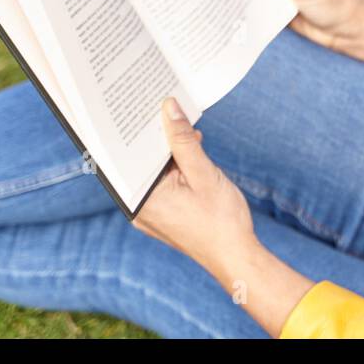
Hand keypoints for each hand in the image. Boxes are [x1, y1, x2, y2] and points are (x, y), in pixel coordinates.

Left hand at [134, 97, 255, 276]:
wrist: (236, 257)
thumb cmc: (222, 220)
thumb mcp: (203, 172)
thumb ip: (182, 140)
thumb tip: (169, 108)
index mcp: (142, 199)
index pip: (126, 157)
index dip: (132, 130)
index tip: (138, 106)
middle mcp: (139, 209)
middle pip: (139, 164)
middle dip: (154, 138)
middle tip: (165, 109)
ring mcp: (150, 215)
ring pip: (151, 173)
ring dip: (167, 153)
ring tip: (185, 132)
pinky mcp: (162, 216)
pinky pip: (160, 185)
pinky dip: (172, 168)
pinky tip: (190, 154)